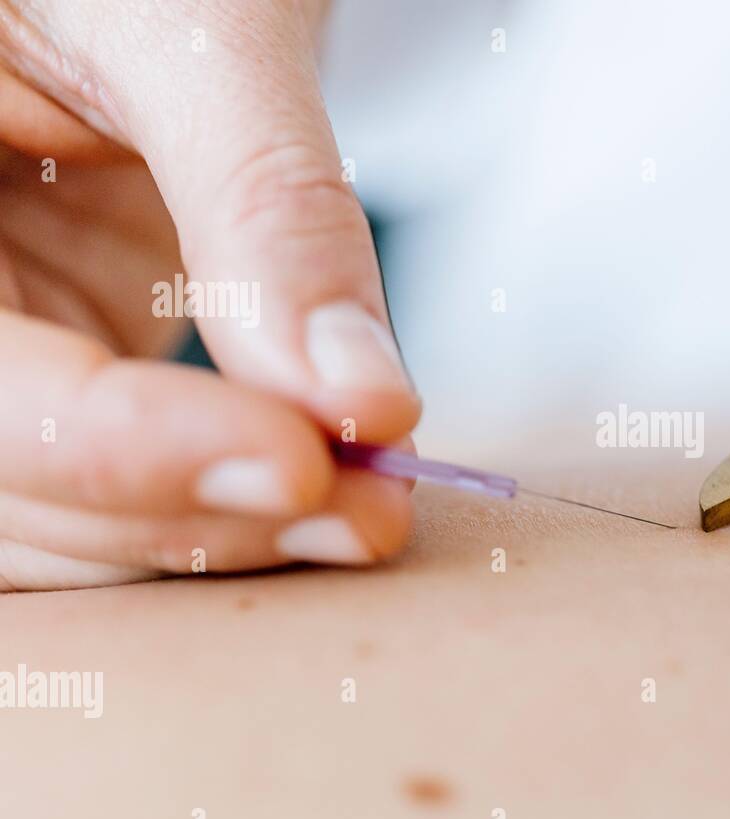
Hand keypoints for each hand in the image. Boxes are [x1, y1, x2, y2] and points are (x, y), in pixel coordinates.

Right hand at [0, 0, 419, 589]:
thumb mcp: (193, 31)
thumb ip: (267, 207)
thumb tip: (364, 402)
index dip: (124, 448)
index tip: (301, 462)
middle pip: (10, 477)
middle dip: (198, 511)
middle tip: (371, 505)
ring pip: (55, 519)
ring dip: (219, 535)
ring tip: (368, 506)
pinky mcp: (53, 370)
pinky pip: (110, 490)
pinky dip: (217, 509)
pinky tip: (323, 491)